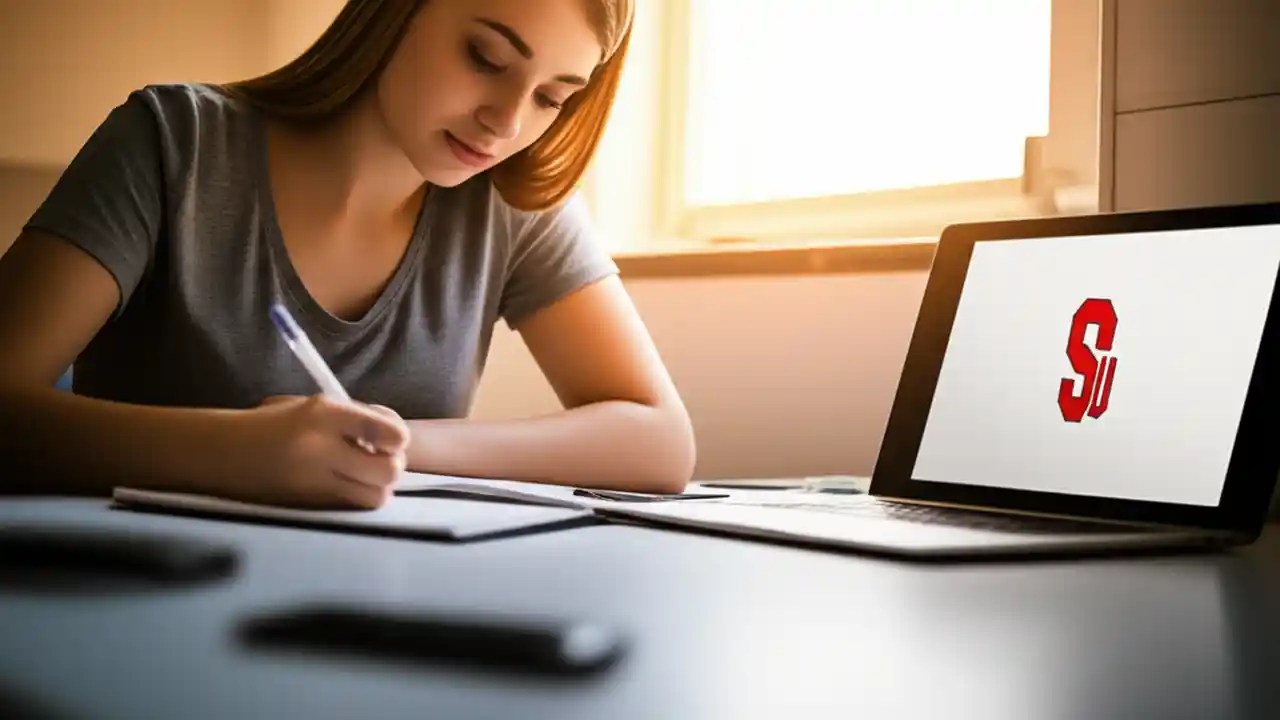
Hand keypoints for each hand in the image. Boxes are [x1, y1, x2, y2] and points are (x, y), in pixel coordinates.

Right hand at [230, 395, 410, 508]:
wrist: (226, 451)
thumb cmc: (274, 422)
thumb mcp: (313, 405)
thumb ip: (356, 416)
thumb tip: (395, 435)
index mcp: (325, 414)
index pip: (389, 431)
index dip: (398, 437)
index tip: (390, 437)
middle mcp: (323, 448)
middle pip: (390, 470)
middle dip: (394, 465)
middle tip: (381, 458)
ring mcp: (316, 481)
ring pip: (377, 496)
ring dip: (379, 486)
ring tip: (364, 474)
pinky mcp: (310, 505)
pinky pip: (353, 506)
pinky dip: (359, 496)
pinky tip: (345, 483)